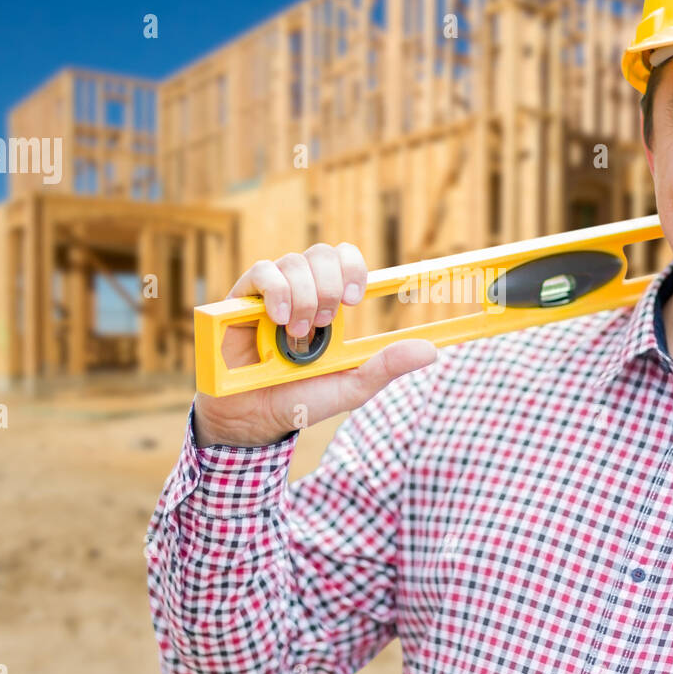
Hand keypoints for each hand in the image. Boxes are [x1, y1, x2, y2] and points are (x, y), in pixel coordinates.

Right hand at [192, 242, 437, 446]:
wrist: (252, 420)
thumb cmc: (299, 400)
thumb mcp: (349, 386)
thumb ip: (386, 366)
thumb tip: (432, 351)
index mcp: (328, 305)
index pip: (344, 260)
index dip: (353, 266)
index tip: (356, 297)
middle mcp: (300, 292)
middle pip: (321, 253)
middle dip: (328, 285)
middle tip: (324, 324)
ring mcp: (270, 294)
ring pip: (293, 262)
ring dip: (303, 295)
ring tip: (298, 334)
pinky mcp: (239, 301)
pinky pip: (261, 273)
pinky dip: (275, 290)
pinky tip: (279, 318)